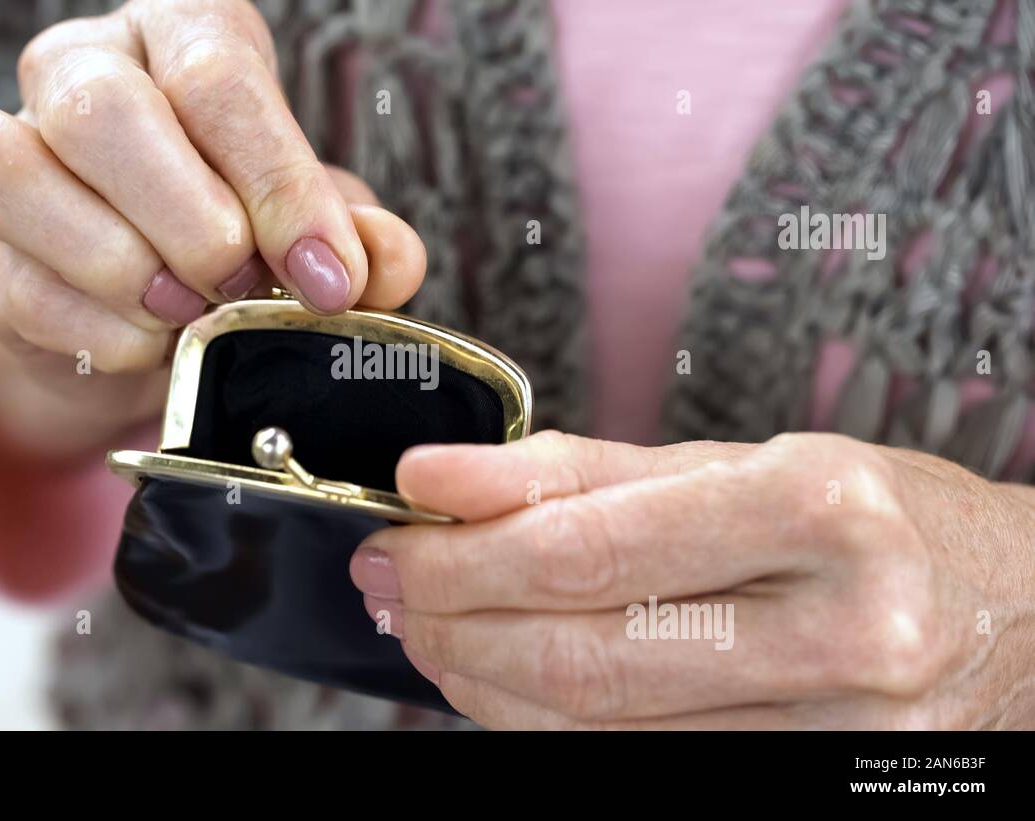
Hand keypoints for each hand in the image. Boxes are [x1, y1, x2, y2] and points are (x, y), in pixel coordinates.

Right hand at [0, 0, 424, 460]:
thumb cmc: (234, 243)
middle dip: (190, 222)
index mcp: (179, 38)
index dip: (278, 184)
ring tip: (188, 315)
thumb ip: (359, 238)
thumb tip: (383, 261)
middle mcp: (82, 71)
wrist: (140, 318)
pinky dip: (91, 329)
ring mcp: (10, 150)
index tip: (328, 276)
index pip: (216, 74)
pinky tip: (141, 343)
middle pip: (102, 110)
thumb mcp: (312, 231)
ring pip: (21, 174)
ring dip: (126, 271)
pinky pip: (8, 276)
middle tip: (241, 288)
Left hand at [351, 431, 1034, 728]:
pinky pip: (631, 765)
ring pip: (596, 729)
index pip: (593, 547)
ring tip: (428, 625)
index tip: (399, 518)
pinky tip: (502, 674)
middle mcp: (837, 634)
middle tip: (391, 580)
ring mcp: (828, 735)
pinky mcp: (804, 785)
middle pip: (584, 655)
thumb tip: (445, 479)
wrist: (1016, 616)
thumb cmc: (880, 519)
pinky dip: (541, 720)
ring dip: (481, 677)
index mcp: (820, 511)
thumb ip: (588, 472)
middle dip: (454, 618)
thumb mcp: (748, 459)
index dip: (467, 545)